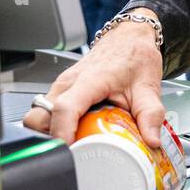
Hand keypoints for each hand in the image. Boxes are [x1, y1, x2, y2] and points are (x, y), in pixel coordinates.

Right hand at [22, 9, 166, 145]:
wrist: (130, 38)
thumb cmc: (135, 57)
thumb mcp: (149, 86)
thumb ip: (151, 115)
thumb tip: (151, 140)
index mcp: (89, 80)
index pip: (65, 108)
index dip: (62, 132)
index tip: (69, 149)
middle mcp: (68, 83)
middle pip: (39, 116)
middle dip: (51, 138)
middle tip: (74, 151)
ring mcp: (61, 87)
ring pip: (38, 115)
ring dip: (52, 133)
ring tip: (78, 142)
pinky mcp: (60, 91)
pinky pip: (46, 113)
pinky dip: (56, 127)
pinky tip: (78, 131)